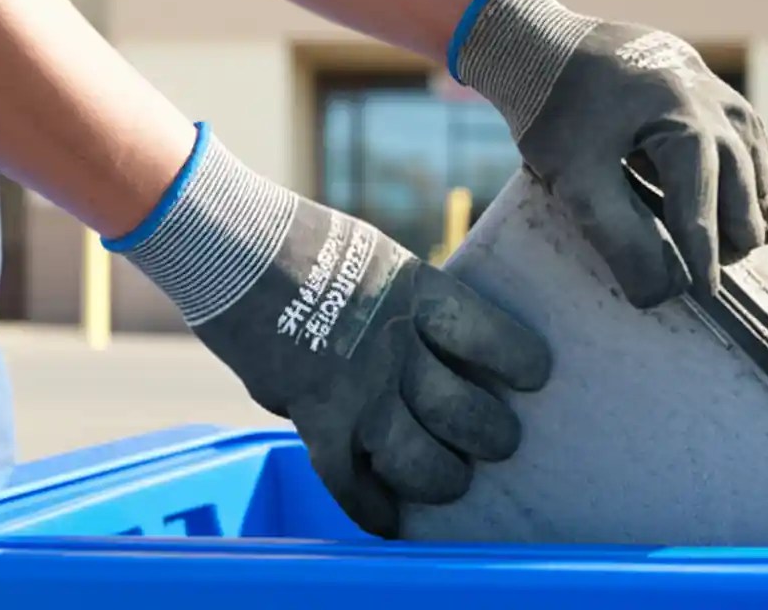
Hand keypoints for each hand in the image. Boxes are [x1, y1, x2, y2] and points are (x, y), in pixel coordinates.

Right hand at [106, 124, 549, 537]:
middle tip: (500, 443)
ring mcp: (356, 386)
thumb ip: (402, 308)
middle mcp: (398, 345)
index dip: (520, 361)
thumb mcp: (374, 259)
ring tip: (453, 481)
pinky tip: (389, 525)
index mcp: (420, 293)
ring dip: (442, 479)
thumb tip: (422, 353)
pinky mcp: (314, 415)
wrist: (231, 241)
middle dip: (491, 435)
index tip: (536, 377)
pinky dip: (370, 508)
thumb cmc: (299, 241)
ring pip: (417, 458)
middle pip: (465, 411)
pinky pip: (348, 479)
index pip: (492, 336)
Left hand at [453, 0, 767, 307]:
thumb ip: (620, 239)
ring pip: (754, 154)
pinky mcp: (707, 81)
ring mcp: (714, 86)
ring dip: (753, 200)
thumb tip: (661, 293)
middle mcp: (710, 100)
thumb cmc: (554, 113)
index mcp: (682, 122)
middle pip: (741, 179)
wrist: (539, 42)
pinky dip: (753, 170)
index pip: (702, 205)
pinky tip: (754, 196)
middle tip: (725, 270)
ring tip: (753, 242)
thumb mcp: (576, 182)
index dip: (704, 256)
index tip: (706, 295)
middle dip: (736, 230)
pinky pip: (747, 133)